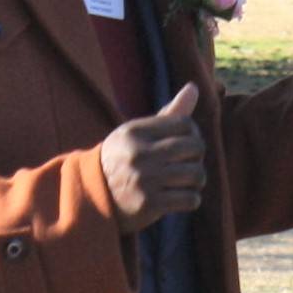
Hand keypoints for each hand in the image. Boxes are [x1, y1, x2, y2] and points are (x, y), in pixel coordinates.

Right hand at [100, 83, 205, 233]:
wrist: (95, 197)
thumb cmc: (123, 158)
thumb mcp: (138, 133)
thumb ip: (169, 113)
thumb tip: (194, 87)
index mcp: (135, 131)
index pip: (185, 124)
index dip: (193, 133)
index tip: (186, 143)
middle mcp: (139, 154)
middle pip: (194, 147)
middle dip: (197, 156)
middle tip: (190, 163)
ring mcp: (144, 180)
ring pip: (196, 174)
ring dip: (197, 179)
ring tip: (189, 181)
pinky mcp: (150, 204)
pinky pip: (190, 199)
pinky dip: (191, 199)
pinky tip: (181, 197)